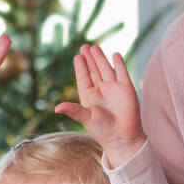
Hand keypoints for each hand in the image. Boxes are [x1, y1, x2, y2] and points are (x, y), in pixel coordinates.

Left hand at [54, 45, 145, 166]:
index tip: (77, 56)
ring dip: (100, 58)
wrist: (123, 137)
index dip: (80, 67)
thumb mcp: (86, 119)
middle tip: (84, 46)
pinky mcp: (126, 88)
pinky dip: (118, 63)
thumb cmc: (103, 131)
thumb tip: (57, 108)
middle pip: (93, 71)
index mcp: (89, 97)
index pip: (83, 78)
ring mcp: (113, 89)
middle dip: (89, 59)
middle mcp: (101, 91)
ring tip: (94, 47)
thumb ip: (74, 111)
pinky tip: (115, 54)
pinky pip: (121, 72)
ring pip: (105, 69)